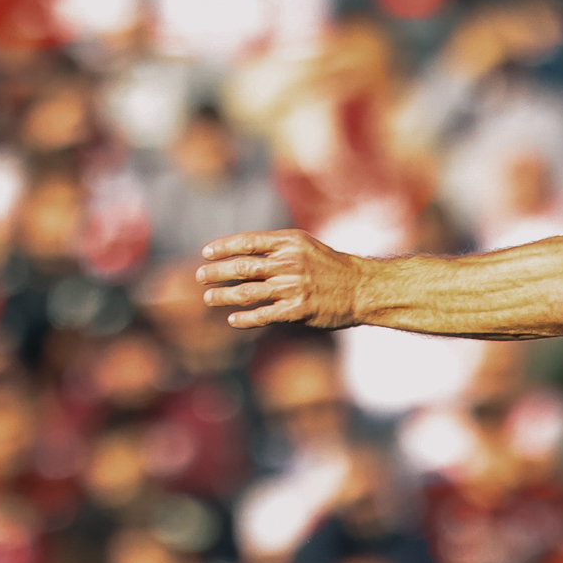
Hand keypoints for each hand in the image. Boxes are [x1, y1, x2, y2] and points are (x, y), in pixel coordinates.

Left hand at [196, 230, 370, 330]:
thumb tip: (243, 256)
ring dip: (223, 296)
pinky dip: (245, 319)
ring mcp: (292, 287)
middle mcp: (288, 263)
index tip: (206, 253)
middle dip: (216, 272)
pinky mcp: (297, 310)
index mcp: (289, 243)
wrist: (362, 288)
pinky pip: (263, 315)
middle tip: (200, 277)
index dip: (223, 247)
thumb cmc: (332, 267)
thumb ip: (277, 249)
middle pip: (241, 267)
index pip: (247, 242)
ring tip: (209, 298)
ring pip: (247, 292)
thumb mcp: (306, 246)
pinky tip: (233, 320)